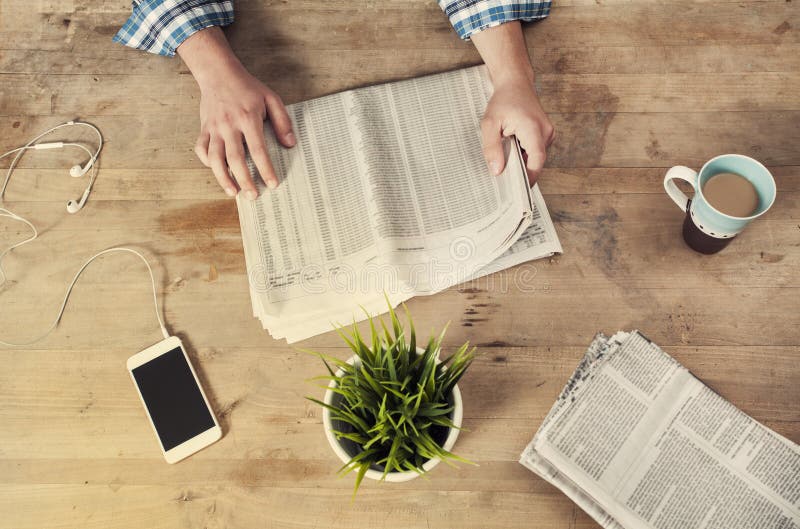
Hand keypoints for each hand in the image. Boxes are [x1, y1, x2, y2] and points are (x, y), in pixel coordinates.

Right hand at [177, 27, 295, 198]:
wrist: (218, 73)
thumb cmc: (247, 87)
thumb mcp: (271, 99)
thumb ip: (282, 121)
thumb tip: (290, 144)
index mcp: (248, 118)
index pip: (258, 150)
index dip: (265, 169)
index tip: (272, 184)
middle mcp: (229, 125)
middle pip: (235, 159)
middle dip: (245, 180)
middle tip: (254, 196)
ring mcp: (214, 128)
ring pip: (214, 158)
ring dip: (223, 178)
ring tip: (234, 192)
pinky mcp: (203, 128)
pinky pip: (201, 149)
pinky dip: (207, 162)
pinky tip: (218, 171)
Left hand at [481, 75, 553, 182]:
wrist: (515, 83)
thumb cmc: (503, 101)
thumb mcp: (490, 124)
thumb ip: (492, 148)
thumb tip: (497, 171)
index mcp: (534, 129)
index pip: (537, 160)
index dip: (530, 177)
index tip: (519, 190)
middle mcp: (546, 131)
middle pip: (536, 161)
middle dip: (522, 171)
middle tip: (505, 180)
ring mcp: (548, 132)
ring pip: (536, 156)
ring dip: (523, 161)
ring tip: (507, 161)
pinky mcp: (546, 133)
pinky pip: (536, 150)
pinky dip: (525, 154)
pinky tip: (512, 152)